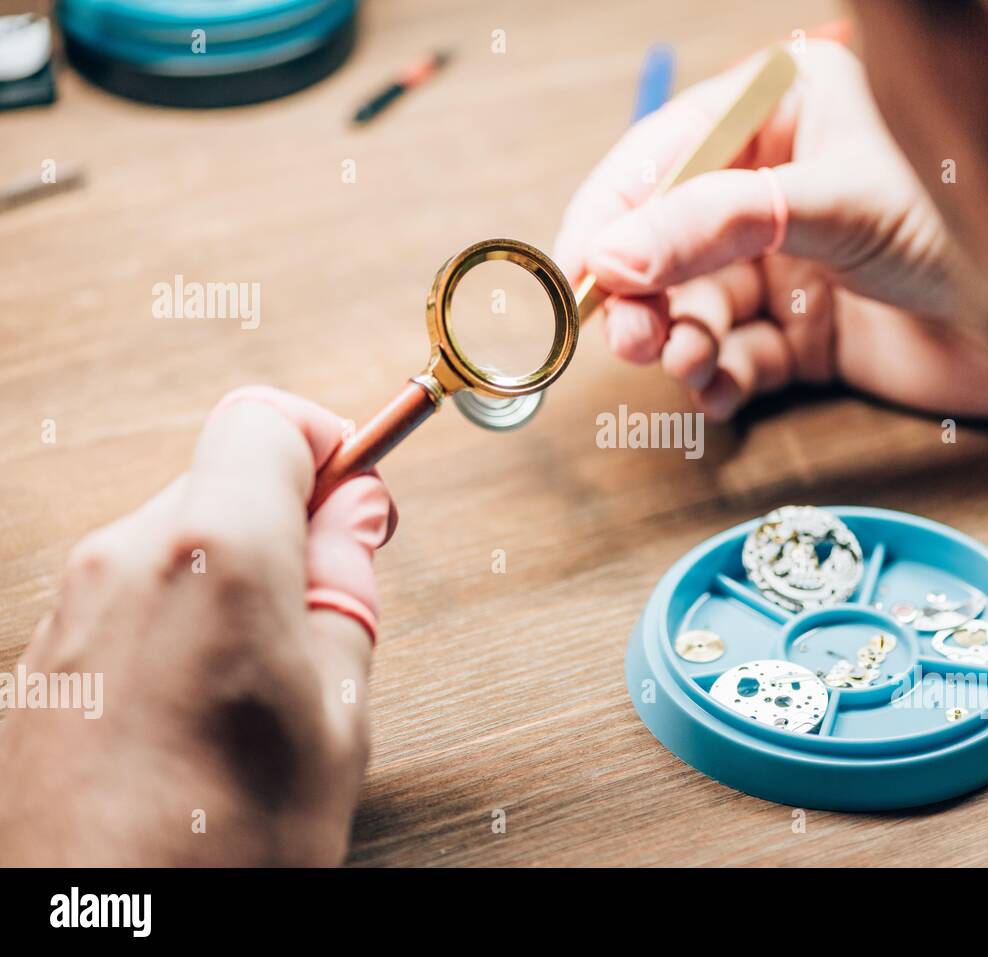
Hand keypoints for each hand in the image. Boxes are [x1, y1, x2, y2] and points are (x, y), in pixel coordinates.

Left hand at [0, 387, 394, 865]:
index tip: (355, 496)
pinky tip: (200, 710)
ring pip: (176, 540)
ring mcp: (71, 606)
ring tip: (262, 684)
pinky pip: (131, 597)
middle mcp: (127, 558)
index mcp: (218, 553)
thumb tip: (356, 512)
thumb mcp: (337, 714)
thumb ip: (349, 589)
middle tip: (325, 614)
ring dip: (233, 579)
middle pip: (221, 478)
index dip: (326, 444)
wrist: (100, 937)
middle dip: (285, 524)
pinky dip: (179, 620)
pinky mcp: (42, 655)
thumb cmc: (227, 844)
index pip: (266, 418)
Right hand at [554, 41, 987, 420]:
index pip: (660, 159)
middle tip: (630, 338)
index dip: (610, 218)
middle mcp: (778, 186)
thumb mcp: (826, 203)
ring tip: (687, 365)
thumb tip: (604, 258)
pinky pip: (740, 357)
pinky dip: (721, 380)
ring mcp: (795, 263)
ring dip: (682, 342)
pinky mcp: (813, 333)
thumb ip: (709, 225)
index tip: (576, 277)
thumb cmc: (966, 220)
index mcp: (779, 114)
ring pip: (699, 307)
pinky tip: (722, 390)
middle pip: (669, 243)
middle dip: (645, 294)